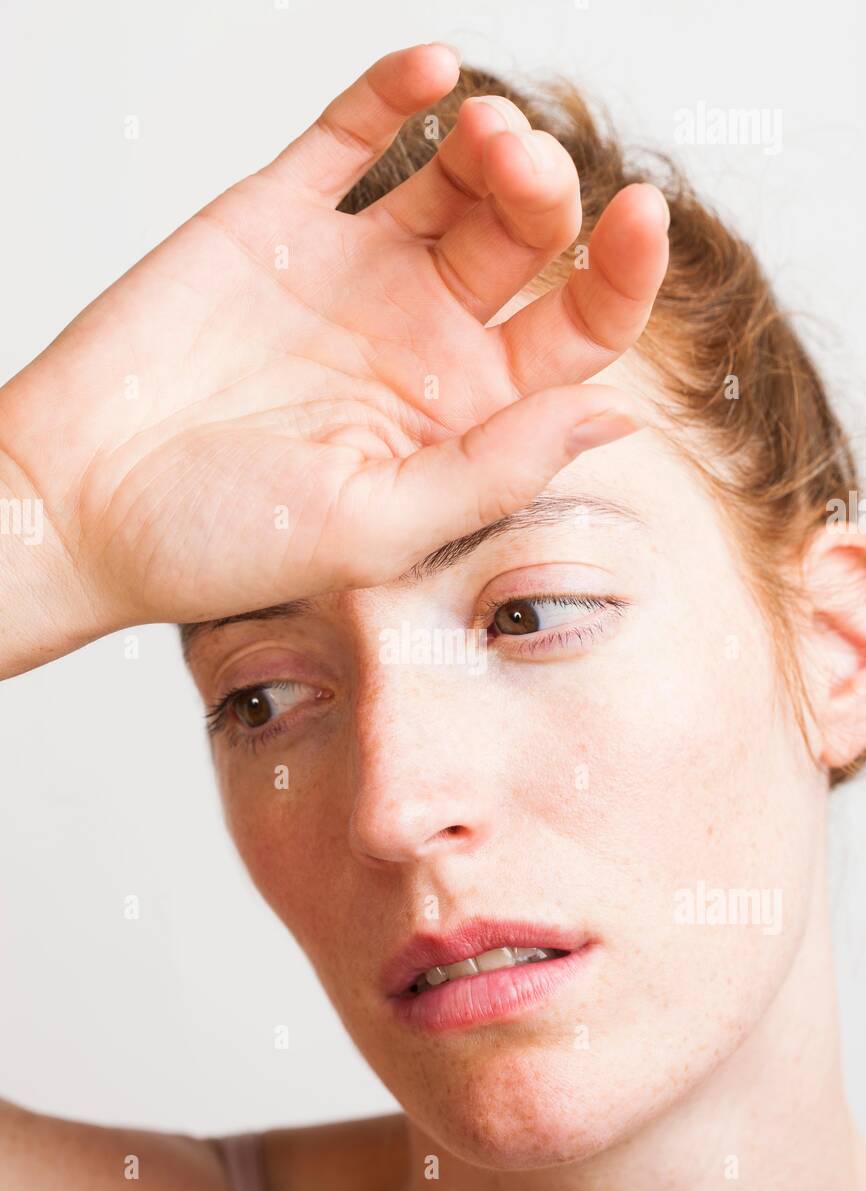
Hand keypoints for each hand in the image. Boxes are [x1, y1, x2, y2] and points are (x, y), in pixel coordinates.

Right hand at [0, 43, 667, 646]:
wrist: (79, 502)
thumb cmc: (216, 539)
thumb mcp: (374, 526)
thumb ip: (494, 469)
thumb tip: (611, 417)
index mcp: (458, 415)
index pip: (575, 332)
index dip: (622, 274)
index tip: (638, 219)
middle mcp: (417, 337)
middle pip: (524, 239)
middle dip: (545, 191)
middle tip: (519, 171)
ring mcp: (351, 270)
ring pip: (453, 177)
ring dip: (488, 138)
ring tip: (482, 132)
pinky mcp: (277, 218)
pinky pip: (352, 138)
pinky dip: (394, 95)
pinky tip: (432, 74)